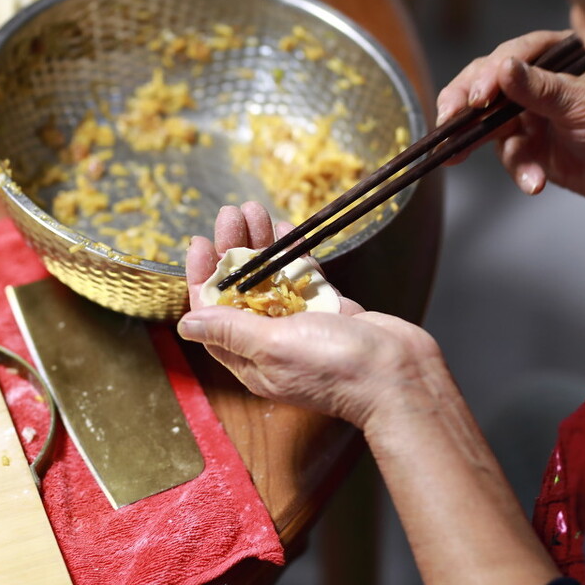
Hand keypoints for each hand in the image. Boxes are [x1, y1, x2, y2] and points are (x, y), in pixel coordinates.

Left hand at [180, 202, 441, 426]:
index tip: (200, 242)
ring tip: (254, 209)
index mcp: (250, 360)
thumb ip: (231, 331)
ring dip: (261, 244)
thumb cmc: (337, 368)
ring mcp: (302, 325)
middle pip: (241, 290)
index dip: (203, 277)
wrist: (398, 375)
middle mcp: (272, 343)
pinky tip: (284, 228)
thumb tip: (186, 326)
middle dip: (233, 249)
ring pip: (271, 278)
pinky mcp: (330, 310)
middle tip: (232, 213)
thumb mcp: (273, 347)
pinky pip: (303, 277)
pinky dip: (292, 252)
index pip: (213, 315)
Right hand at [436, 30, 584, 214]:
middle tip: (449, 121)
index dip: (489, 75)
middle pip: (487, 85)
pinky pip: (510, 156)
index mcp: (556, 55)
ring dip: (488, 146)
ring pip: (490, 125)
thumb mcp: (584, 104)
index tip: (477, 97)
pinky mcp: (529, 146)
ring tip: (473, 159)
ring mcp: (530, 114)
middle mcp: (538, 80)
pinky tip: (534, 183)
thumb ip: (541, 89)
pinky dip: (519, 170)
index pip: (513, 55)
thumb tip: (502, 69)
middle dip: (465, 105)